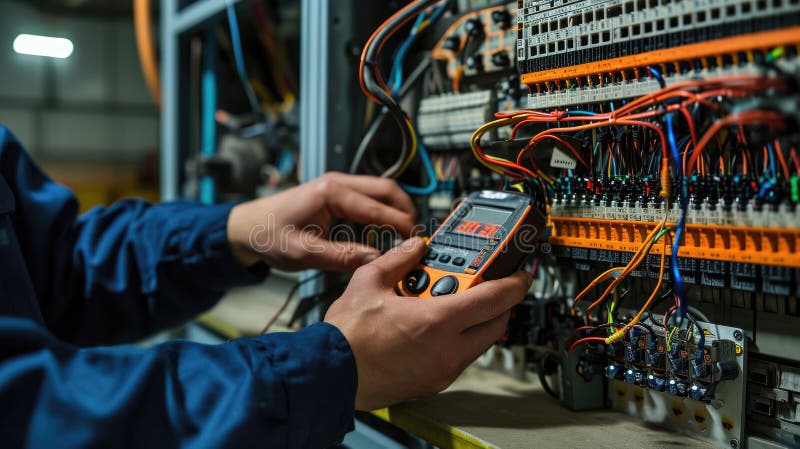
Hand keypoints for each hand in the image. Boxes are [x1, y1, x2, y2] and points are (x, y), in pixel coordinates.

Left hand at [227, 172, 416, 270]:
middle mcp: (338, 182)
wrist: (246, 227)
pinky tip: (382, 235)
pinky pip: (369, 198)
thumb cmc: (268, 235)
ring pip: (381, 191)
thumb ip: (342, 257)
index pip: (378, 208)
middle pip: (388, 190)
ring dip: (396, 211)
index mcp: (331, 192)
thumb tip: (376, 261)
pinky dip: (382, 213)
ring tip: (404, 238)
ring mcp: (338, 185)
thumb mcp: (304, 253)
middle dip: (406, 212)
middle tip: (416, 237)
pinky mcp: (336, 193)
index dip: (400, 227)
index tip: (416, 243)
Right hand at [324, 237, 531, 410]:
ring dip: (476, 321)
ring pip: (480, 342)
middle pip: (496, 323)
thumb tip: (415, 246)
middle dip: (498, 301)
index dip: (514, 282)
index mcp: (437, 321)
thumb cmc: (346, 337)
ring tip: (450, 302)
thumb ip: (398, 259)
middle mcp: (447, 350)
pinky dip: (458, 339)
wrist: (330, 376)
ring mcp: (443, 371)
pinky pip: (460, 357)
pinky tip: (432, 325)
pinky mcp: (434, 384)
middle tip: (484, 283)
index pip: (495, 298)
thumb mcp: (368, 282)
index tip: (520, 273)